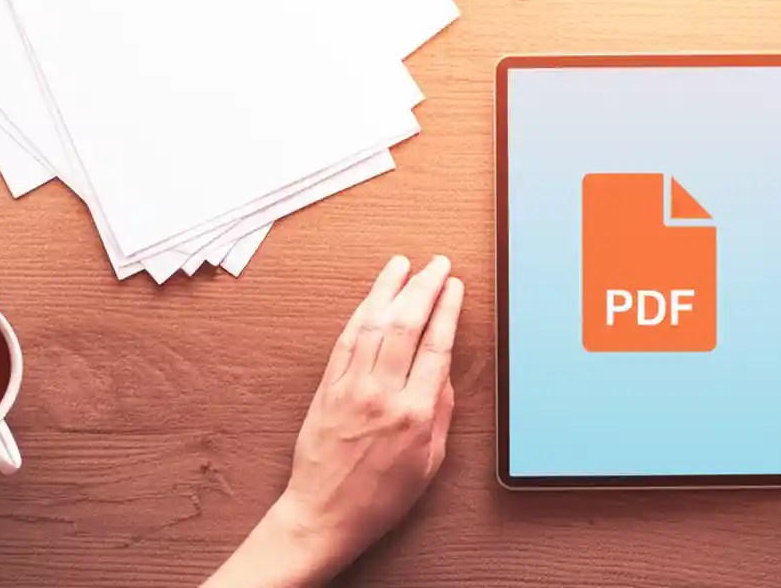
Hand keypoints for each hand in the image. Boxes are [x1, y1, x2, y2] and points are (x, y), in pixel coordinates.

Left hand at [205, 255, 464, 586]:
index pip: (436, 346)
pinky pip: (346, 341)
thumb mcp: (430, 462)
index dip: (447, 309)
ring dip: (390, 289)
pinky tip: (372, 297)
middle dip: (424, 287)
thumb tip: (443, 370)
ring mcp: (351, 388)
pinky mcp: (327, 389)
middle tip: (437, 265)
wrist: (325, 514)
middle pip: (407, 325)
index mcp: (415, 414)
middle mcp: (383, 395)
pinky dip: (361, 313)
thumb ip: (441, 411)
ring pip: (373, 324)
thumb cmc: (381, 497)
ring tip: (403, 265)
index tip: (455, 286)